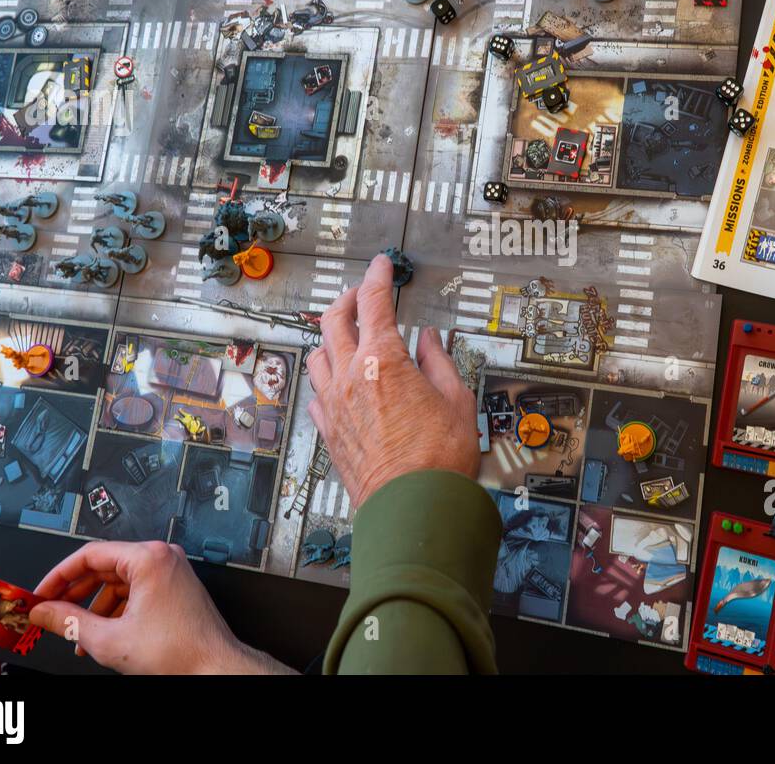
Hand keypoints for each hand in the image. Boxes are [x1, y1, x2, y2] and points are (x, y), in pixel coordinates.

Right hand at [29, 541, 292, 673]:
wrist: (213, 667)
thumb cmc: (178, 651)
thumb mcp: (109, 638)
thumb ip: (68, 622)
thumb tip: (43, 611)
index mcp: (148, 558)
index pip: (89, 554)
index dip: (58, 576)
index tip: (40, 593)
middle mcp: (162, 557)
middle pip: (103, 566)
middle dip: (74, 593)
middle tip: (51, 611)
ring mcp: (170, 571)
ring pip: (117, 581)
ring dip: (94, 606)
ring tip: (78, 633)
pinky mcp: (174, 587)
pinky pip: (134, 591)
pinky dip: (115, 610)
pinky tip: (103, 633)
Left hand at [307, 253, 479, 508]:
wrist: (413, 507)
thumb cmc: (439, 459)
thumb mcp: (456, 399)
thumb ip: (439, 362)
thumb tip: (430, 340)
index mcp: (384, 360)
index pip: (374, 302)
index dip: (378, 277)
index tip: (382, 266)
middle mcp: (350, 376)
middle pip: (333, 321)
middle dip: (347, 300)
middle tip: (362, 295)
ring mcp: (334, 404)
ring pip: (317, 354)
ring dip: (331, 338)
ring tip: (346, 336)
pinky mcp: (329, 430)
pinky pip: (317, 393)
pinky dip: (328, 378)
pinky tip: (339, 381)